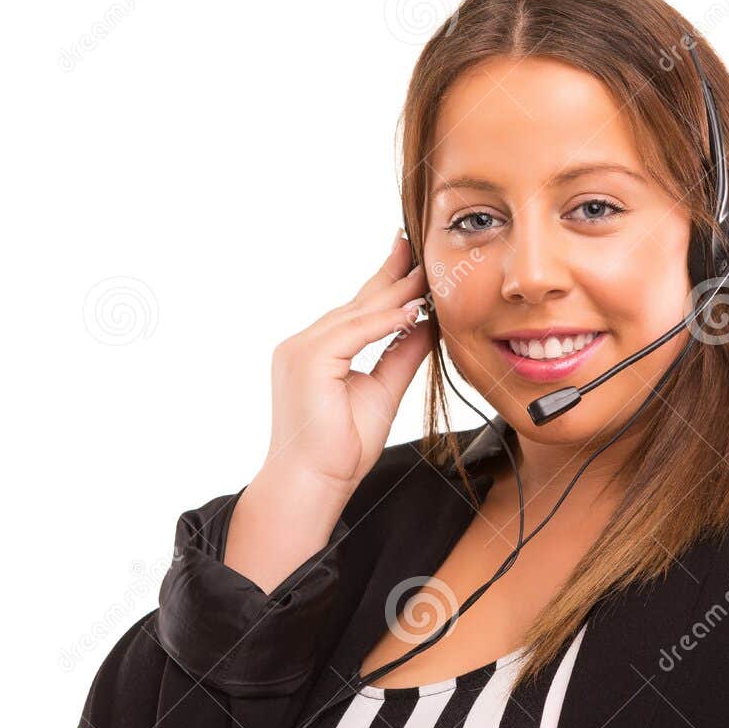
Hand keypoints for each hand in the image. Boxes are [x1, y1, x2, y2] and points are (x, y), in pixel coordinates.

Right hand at [259, 230, 434, 492]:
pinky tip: (411, 310)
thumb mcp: (383, 392)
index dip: (386, 283)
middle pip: (357, 303)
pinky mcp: (307, 360)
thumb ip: (402, 355)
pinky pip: (353, 332)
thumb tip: (427, 324)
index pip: (358, 309)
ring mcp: (301, 349)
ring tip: (426, 274)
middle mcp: (305, 343)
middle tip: (420, 244)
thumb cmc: (340, 449)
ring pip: (356, 314)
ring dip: (394, 294)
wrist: (313, 483)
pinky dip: (384, 321)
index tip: (412, 257)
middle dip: (392, 275)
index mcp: (319, 351)